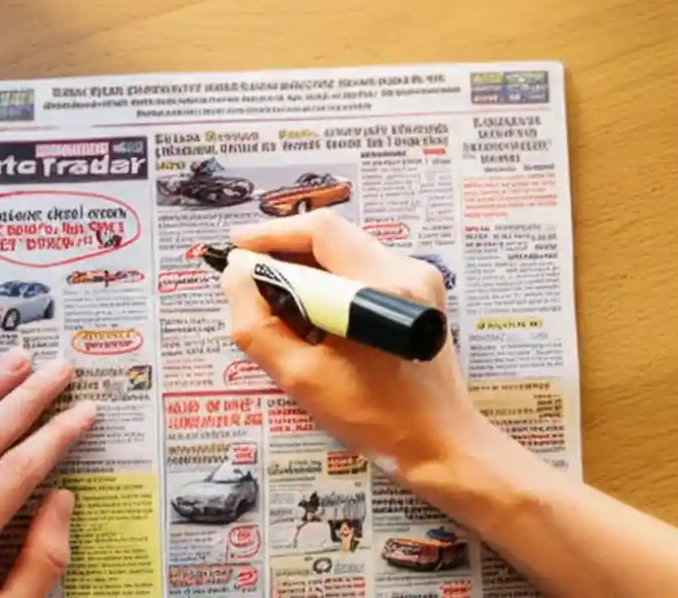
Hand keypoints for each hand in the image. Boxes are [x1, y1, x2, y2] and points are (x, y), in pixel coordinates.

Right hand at [221, 211, 492, 503]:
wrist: (441, 443)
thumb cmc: (374, 417)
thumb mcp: (300, 377)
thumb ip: (257, 325)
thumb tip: (235, 278)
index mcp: (382, 286)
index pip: (319, 233)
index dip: (271, 235)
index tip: (236, 250)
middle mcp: (407, 269)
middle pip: (333, 236)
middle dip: (285, 248)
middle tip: (247, 271)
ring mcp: (420, 278)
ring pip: (347, 250)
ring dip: (306, 265)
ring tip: (272, 293)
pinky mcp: (423, 292)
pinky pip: (363, 268)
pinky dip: (330, 279)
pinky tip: (310, 308)